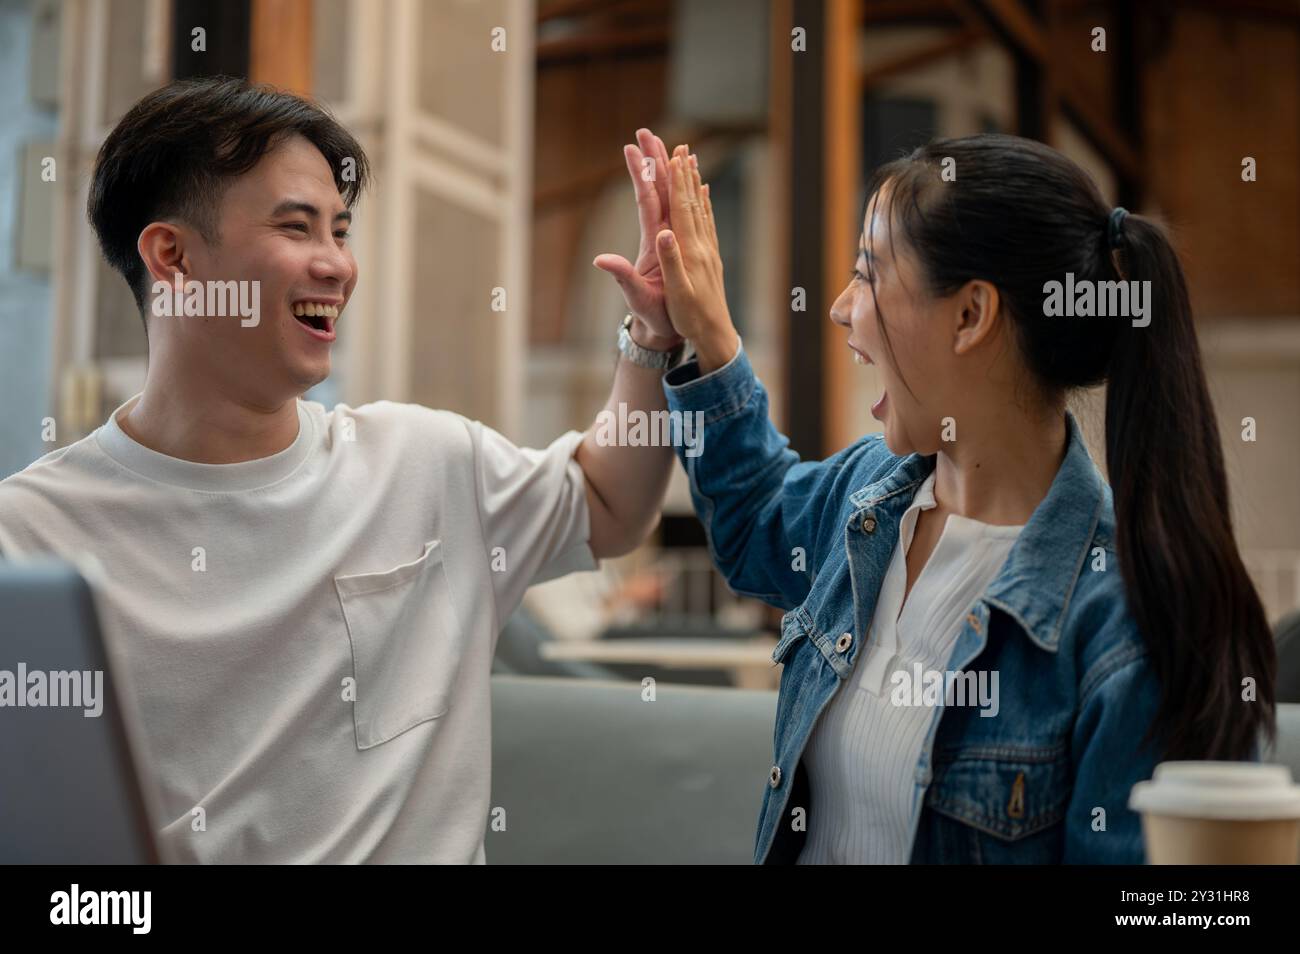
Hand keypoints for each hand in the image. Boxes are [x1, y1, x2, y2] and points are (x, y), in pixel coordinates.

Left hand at [593, 128, 683, 349]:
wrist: (661, 328)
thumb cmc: (650, 315)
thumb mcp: (635, 296)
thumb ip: (621, 276)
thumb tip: (600, 260)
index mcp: (652, 241)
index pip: (646, 199)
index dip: (641, 174)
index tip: (632, 146)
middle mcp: (660, 235)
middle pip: (657, 190)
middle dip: (653, 160)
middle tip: (647, 131)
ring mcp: (670, 240)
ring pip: (672, 198)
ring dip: (672, 172)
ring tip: (677, 147)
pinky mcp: (680, 247)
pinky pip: (687, 215)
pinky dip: (691, 196)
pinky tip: (696, 183)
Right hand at [655, 146, 738, 371]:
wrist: (714, 333)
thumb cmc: (689, 317)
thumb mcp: (675, 292)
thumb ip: (669, 261)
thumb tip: (663, 232)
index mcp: (689, 251)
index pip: (681, 208)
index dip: (676, 181)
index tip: (672, 155)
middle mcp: (701, 245)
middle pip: (690, 200)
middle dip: (683, 172)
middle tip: (679, 144)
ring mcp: (707, 249)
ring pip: (700, 207)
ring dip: (693, 181)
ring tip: (690, 159)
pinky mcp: (710, 257)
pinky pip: (707, 222)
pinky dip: (703, 203)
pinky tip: (703, 193)